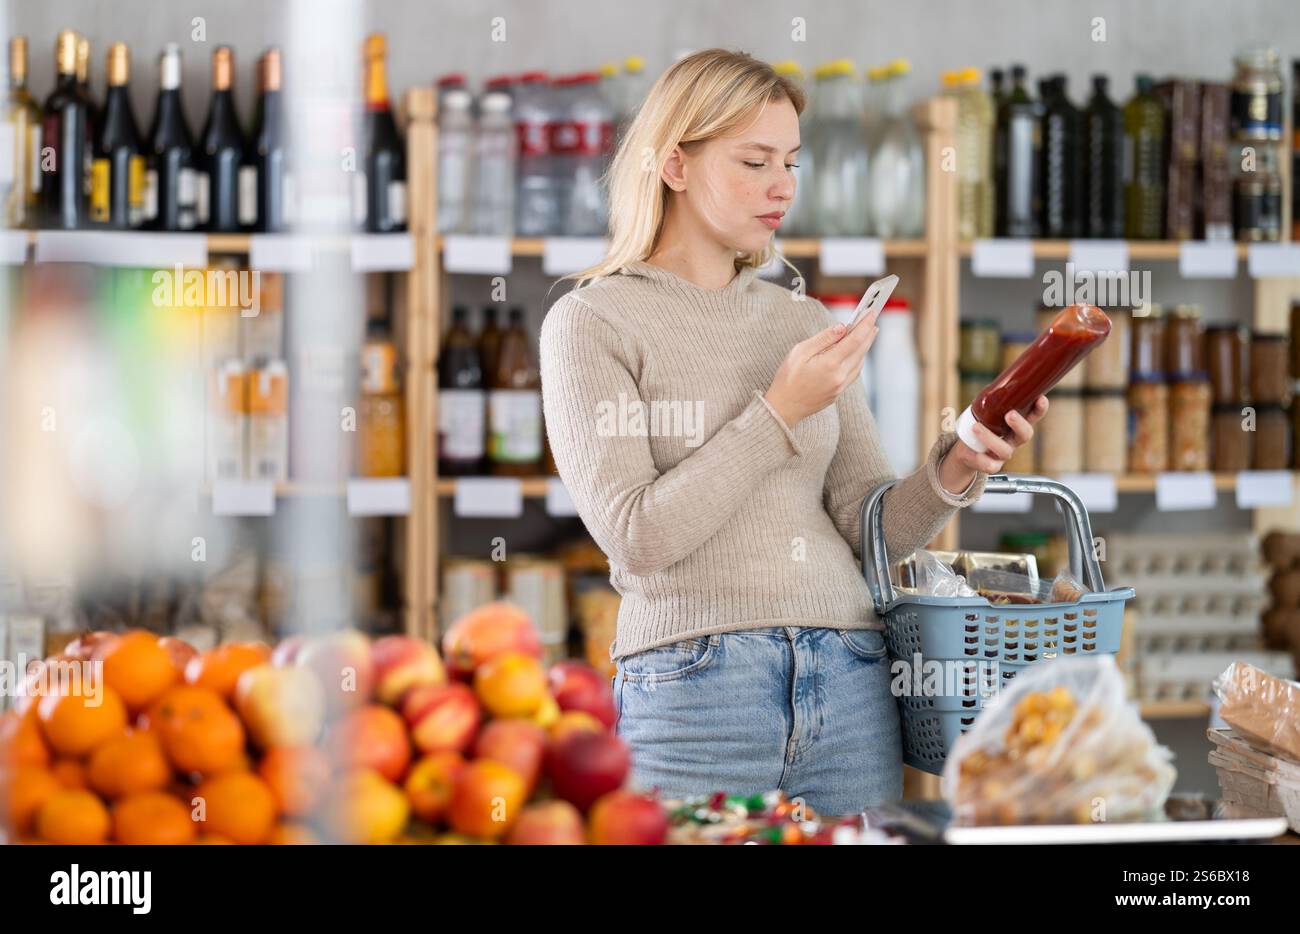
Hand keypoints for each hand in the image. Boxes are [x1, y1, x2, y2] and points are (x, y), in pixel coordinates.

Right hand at [763, 318, 877, 428]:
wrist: (784, 408)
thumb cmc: (788, 378)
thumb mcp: (800, 352)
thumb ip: (823, 338)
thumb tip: (842, 328)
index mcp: (830, 363)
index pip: (855, 340)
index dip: (865, 325)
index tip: (871, 313)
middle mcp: (840, 376)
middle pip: (861, 350)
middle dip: (869, 333)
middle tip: (873, 319)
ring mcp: (840, 386)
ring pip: (859, 362)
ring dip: (865, 346)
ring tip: (868, 333)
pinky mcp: (838, 392)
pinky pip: (854, 373)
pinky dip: (858, 360)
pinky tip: (857, 353)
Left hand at [938, 396, 1048, 493]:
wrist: (967, 450)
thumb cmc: (981, 426)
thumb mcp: (987, 410)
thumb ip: (993, 397)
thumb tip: (999, 381)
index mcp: (1017, 425)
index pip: (1034, 416)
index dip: (1039, 409)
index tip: (1040, 398)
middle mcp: (1014, 440)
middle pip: (1025, 435)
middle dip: (1020, 424)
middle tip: (1010, 414)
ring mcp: (1004, 454)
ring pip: (1004, 450)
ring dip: (990, 438)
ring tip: (977, 427)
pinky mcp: (992, 465)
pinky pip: (990, 465)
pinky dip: (982, 458)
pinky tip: (975, 452)